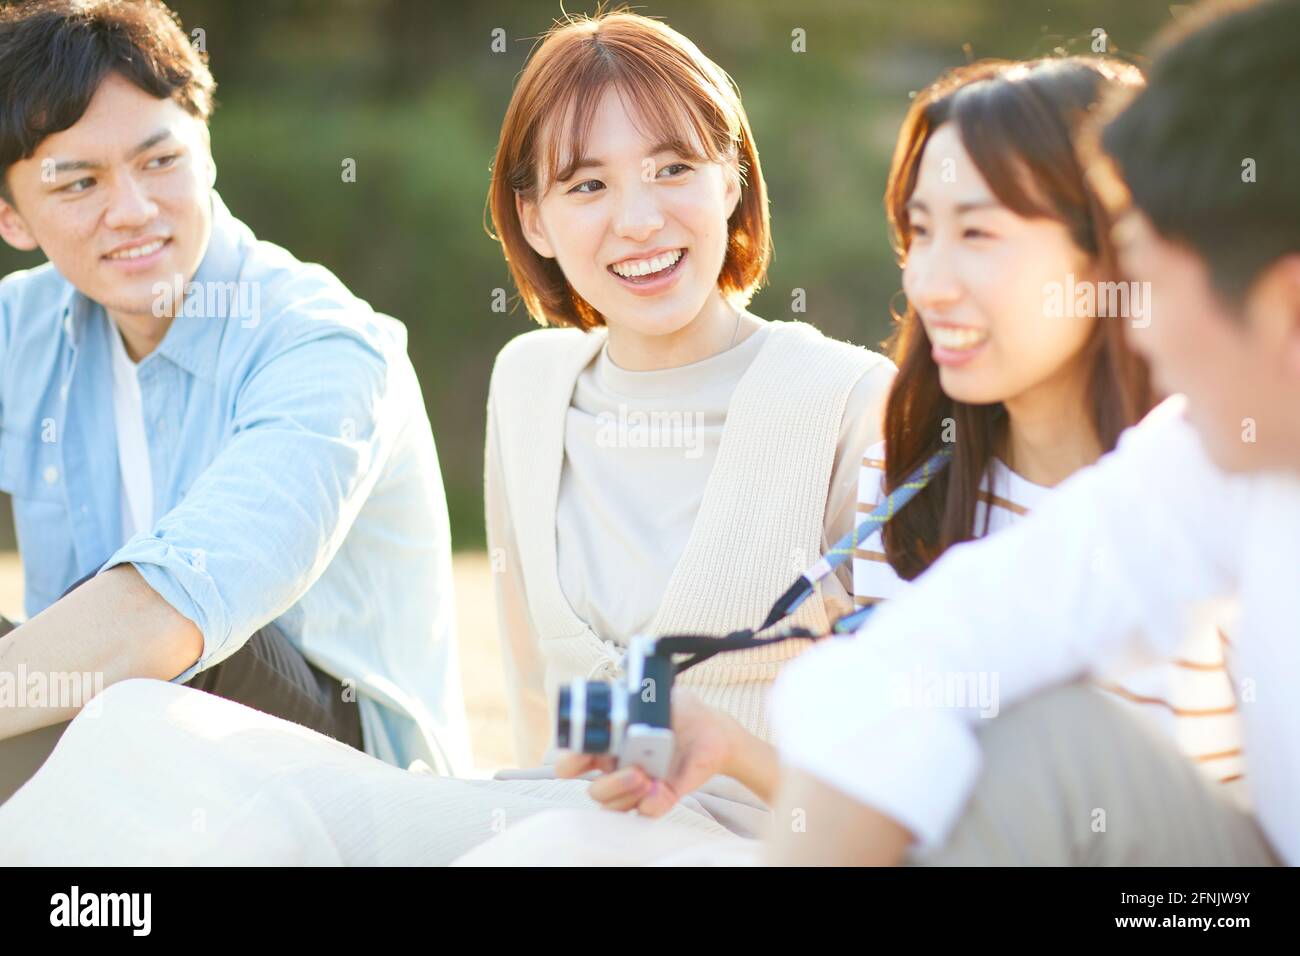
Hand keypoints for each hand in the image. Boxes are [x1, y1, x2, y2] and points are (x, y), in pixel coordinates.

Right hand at [555, 687, 741, 816]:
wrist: (714, 733)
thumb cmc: (683, 712)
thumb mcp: (663, 696)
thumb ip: (646, 697)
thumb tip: (636, 700)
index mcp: (608, 741)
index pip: (572, 759)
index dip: (569, 762)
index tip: (581, 757)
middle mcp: (616, 766)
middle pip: (593, 790)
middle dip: (609, 784)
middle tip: (636, 770)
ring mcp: (635, 785)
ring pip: (612, 805)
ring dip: (628, 793)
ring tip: (651, 778)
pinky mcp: (657, 798)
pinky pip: (643, 812)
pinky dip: (651, 804)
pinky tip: (662, 789)